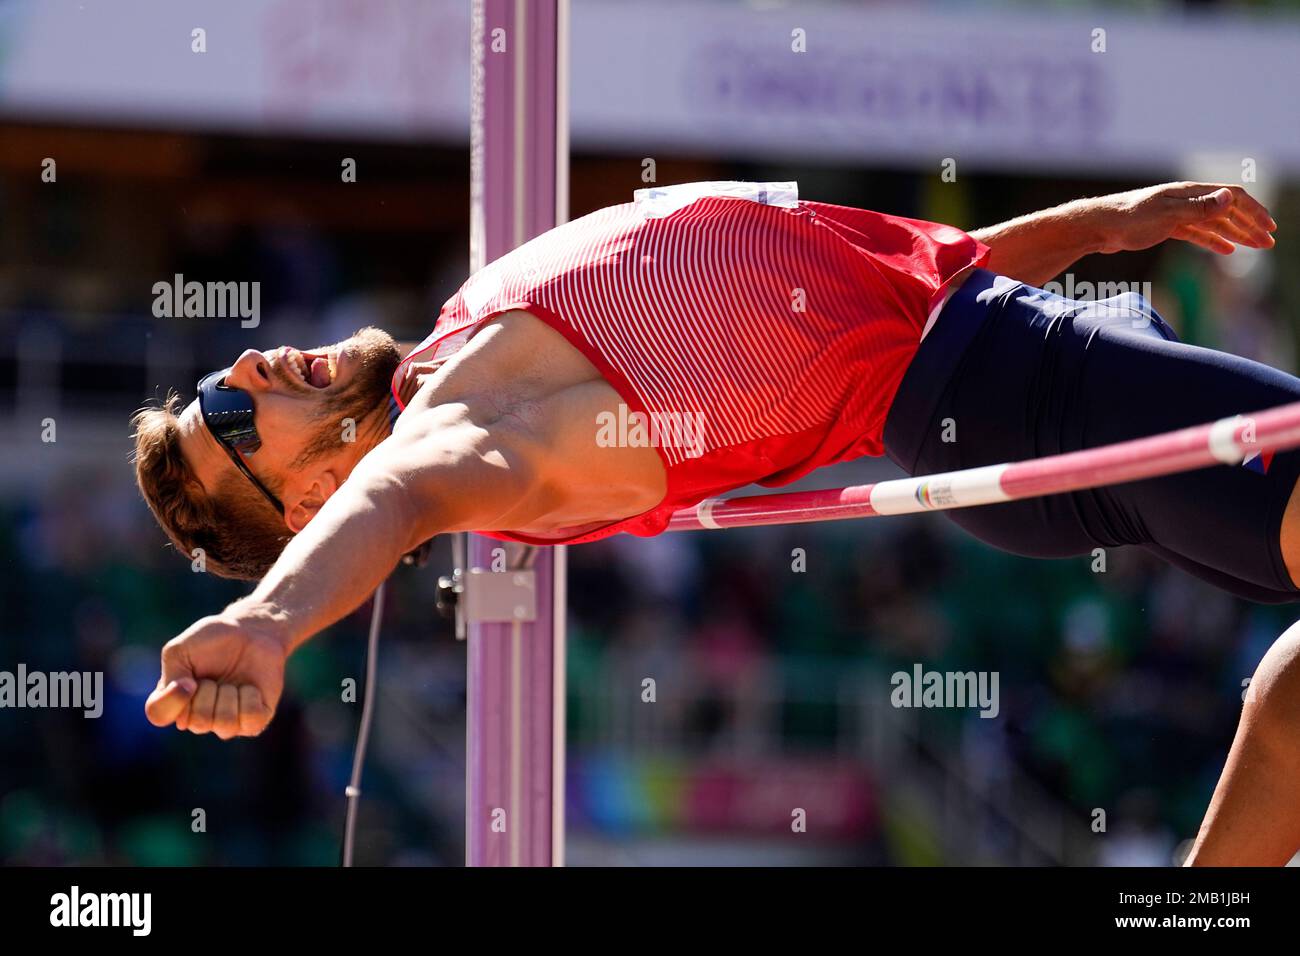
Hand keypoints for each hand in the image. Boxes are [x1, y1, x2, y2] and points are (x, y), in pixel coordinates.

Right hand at [145, 610, 289, 738]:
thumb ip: (171, 673)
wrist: (253, 632)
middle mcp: (196, 718)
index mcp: (172, 700)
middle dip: (209, 691)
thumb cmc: (214, 640)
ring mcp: (224, 723)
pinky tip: (250, 687)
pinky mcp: (253, 722)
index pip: (159, 716)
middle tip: (215, 675)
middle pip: (198, 722)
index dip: (173, 700)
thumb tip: (183, 693)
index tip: (189, 680)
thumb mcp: (182, 649)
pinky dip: (251, 697)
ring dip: (230, 695)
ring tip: (233, 681)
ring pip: (224, 724)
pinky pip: (250, 720)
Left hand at [1095, 182, 1276, 255]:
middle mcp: (1187, 200)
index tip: (1269, 228)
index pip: (1232, 197)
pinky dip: (1214, 241)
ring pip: (1214, 223)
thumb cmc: (1128, 219)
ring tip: (1256, 248)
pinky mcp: (1166, 227)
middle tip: (1269, 243)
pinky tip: (1227, 251)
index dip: (1254, 211)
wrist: (1097, 228)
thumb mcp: (1166, 215)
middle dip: (1250, 226)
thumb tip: (1231, 196)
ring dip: (1236, 235)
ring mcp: (1177, 213)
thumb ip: (1199, 207)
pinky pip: (1197, 233)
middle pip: (1227, 210)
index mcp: (1190, 192)